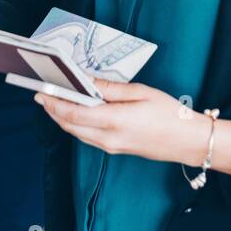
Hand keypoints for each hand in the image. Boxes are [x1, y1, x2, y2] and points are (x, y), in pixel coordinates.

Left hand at [34, 78, 211, 163]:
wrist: (189, 142)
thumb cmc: (169, 114)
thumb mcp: (140, 92)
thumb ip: (109, 88)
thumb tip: (86, 80)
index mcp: (113, 121)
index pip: (72, 113)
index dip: (53, 102)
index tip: (41, 90)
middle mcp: (108, 138)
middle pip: (69, 125)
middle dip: (52, 110)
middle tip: (41, 94)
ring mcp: (111, 147)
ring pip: (77, 133)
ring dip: (62, 118)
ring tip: (54, 101)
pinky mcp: (116, 150)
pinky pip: (87, 137)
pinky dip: (75, 125)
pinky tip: (75, 113)